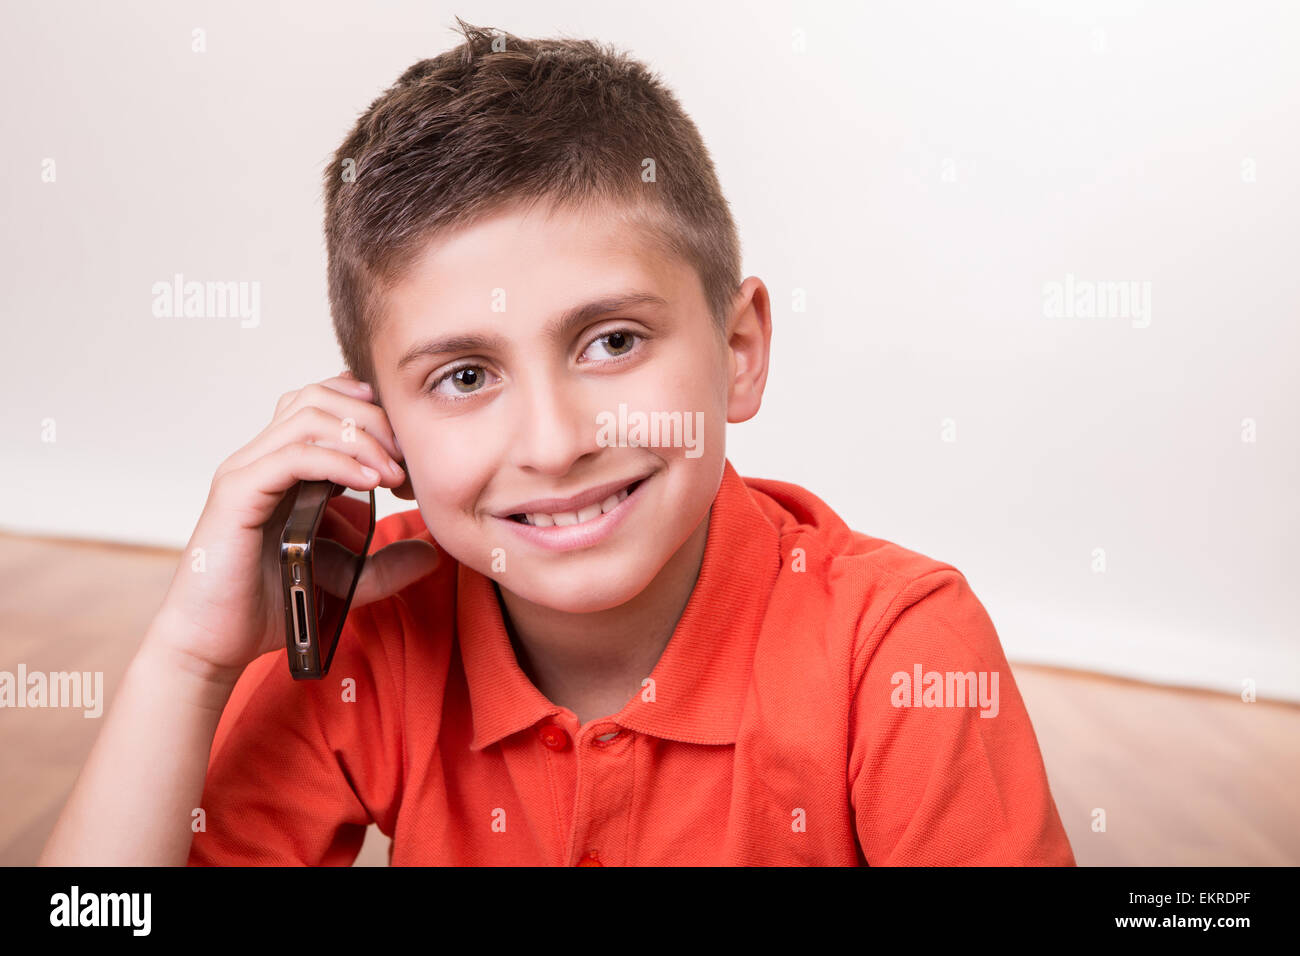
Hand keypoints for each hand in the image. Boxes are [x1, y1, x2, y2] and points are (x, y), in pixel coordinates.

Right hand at [151, 370, 438, 680]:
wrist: (214, 645)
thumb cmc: (268, 606)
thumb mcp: (345, 582)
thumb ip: (385, 565)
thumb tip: (431, 552)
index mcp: (283, 466)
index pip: (327, 402)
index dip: (374, 413)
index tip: (410, 451)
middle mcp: (262, 458)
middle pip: (321, 396)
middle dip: (375, 418)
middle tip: (407, 459)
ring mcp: (246, 472)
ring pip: (308, 415)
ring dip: (363, 437)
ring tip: (394, 474)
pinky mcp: (237, 494)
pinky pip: (292, 456)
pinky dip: (338, 462)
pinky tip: (370, 484)